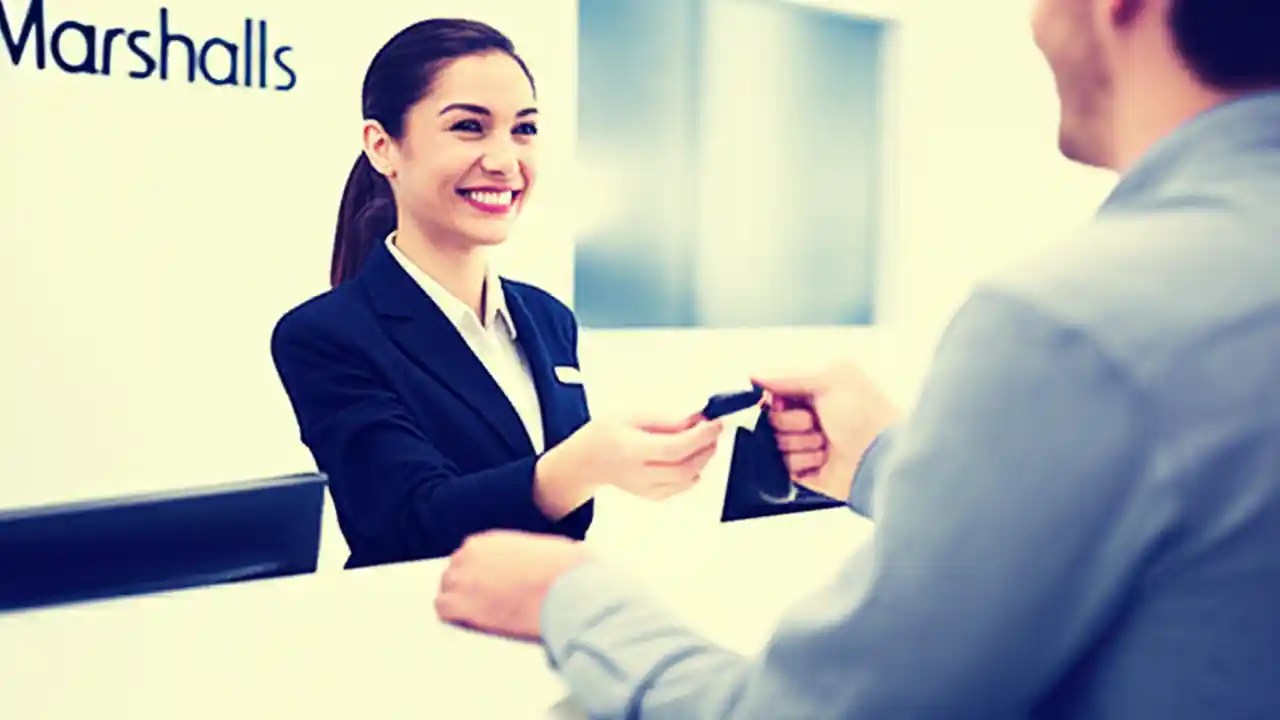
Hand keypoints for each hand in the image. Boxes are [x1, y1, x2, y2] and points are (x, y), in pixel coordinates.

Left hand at [435, 530, 591, 640]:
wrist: (567, 587)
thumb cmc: (566, 569)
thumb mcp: (547, 547)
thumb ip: (529, 553)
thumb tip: (541, 561)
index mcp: (489, 541)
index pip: (468, 557)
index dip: (477, 574)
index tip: (486, 586)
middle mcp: (470, 555)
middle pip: (454, 573)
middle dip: (466, 588)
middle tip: (482, 604)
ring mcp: (463, 580)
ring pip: (446, 592)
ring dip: (458, 603)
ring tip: (476, 617)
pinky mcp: (462, 605)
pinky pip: (443, 610)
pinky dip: (453, 618)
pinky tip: (468, 624)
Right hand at [534, 414, 724, 515]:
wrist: (587, 459)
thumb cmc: (608, 432)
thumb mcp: (633, 416)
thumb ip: (666, 421)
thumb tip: (698, 420)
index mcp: (630, 449)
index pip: (674, 449)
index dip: (701, 437)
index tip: (716, 424)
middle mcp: (638, 474)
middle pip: (685, 469)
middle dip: (707, 449)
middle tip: (713, 431)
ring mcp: (645, 489)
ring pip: (687, 481)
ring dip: (702, 460)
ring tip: (701, 441)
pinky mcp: (651, 496)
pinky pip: (681, 487)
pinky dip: (693, 471)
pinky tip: (688, 456)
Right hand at [752, 361, 900, 500]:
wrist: (880, 458)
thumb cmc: (865, 413)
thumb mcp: (830, 378)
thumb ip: (788, 375)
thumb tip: (753, 374)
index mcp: (813, 392)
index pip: (772, 393)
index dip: (773, 398)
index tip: (782, 400)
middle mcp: (807, 417)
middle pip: (769, 419)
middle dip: (790, 422)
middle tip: (814, 422)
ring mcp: (805, 445)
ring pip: (775, 443)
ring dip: (800, 443)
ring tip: (826, 443)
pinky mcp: (804, 471)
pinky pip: (783, 466)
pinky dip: (803, 462)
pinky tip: (823, 460)